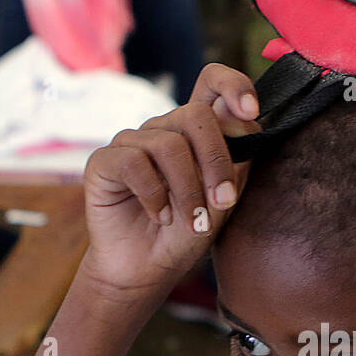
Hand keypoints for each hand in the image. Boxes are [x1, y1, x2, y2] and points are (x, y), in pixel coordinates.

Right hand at [80, 63, 259, 300]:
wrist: (147, 271)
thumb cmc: (185, 234)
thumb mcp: (222, 200)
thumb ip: (235, 162)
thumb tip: (245, 123)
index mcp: (194, 133)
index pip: (211, 83)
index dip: (233, 85)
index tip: (252, 111)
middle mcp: (162, 130)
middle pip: (195, 116)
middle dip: (216, 161)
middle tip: (223, 202)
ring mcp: (131, 143)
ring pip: (169, 145)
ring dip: (188, 191)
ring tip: (193, 222)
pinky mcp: (103, 161)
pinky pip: (135, 163)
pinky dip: (155, 196)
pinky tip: (161, 217)